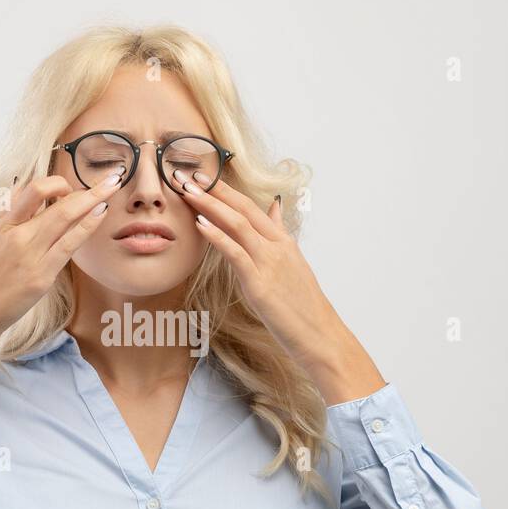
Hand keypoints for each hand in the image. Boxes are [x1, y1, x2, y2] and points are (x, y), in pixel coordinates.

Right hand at [0, 172, 123, 378]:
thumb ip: (12, 224)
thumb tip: (26, 203)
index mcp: (3, 223)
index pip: (32, 190)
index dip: (57, 183)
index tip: (73, 188)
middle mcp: (15, 232)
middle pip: (50, 195)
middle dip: (86, 186)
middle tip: (111, 178)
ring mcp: (28, 252)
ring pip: (64, 214)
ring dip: (93, 198)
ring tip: (114, 187)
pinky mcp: (40, 275)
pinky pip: (69, 243)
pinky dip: (87, 225)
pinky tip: (100, 214)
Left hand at [175, 169, 386, 404]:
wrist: (320, 334)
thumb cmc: (303, 305)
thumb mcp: (292, 263)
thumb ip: (279, 233)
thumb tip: (274, 207)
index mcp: (283, 241)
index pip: (251, 206)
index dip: (227, 189)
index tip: (205, 175)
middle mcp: (277, 246)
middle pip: (243, 208)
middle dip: (214, 189)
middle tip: (188, 174)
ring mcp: (269, 263)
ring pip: (237, 224)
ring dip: (210, 205)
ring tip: (187, 191)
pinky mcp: (260, 283)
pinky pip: (236, 253)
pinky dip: (217, 236)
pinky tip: (200, 224)